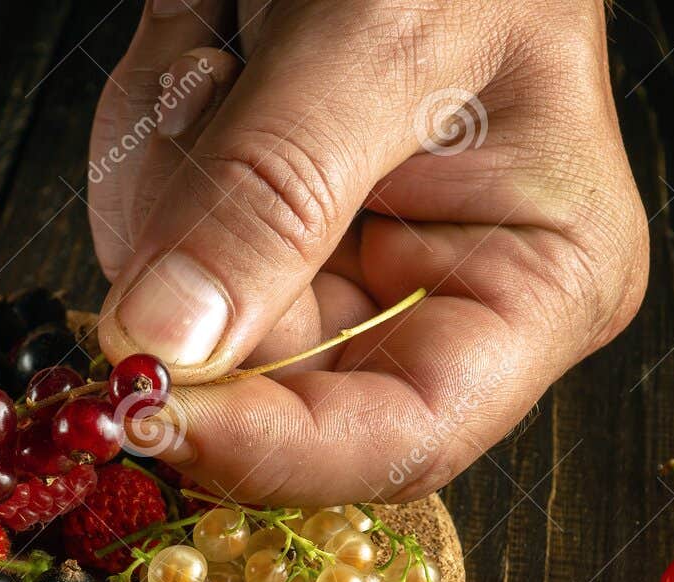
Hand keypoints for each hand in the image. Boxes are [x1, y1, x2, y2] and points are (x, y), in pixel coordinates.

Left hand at [89, 0, 647, 503]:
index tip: (152, 405)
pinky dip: (152, 130)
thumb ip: (278, 191)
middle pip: (260, 381)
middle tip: (211, 91)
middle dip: (199, 254)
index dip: (268, 449)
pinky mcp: (243, 228)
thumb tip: (171, 343)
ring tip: (231, 37)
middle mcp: (424, 302)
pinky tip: (208, 42)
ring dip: (169, 163)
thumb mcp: (385, 39)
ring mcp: (323, 270)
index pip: (398, 439)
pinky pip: (147, 230)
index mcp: (526, 287)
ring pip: (179, 307)